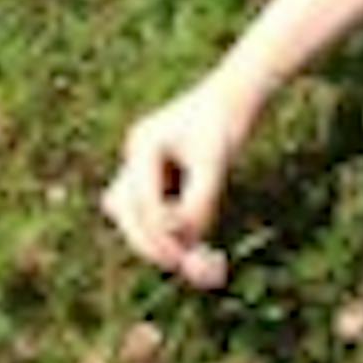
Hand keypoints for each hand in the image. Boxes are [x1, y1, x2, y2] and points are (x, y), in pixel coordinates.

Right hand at [101, 78, 258, 289]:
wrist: (234, 95)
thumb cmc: (226, 122)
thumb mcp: (216, 162)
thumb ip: (200, 201)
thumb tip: (187, 241)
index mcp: (143, 144)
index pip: (142, 202)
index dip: (160, 233)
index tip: (184, 257)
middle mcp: (135, 157)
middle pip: (127, 214)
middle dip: (152, 243)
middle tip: (183, 267)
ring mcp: (143, 169)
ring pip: (134, 218)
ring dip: (158, 242)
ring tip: (200, 261)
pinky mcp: (158, 180)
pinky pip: (154, 216)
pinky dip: (173, 235)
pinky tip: (205, 252)